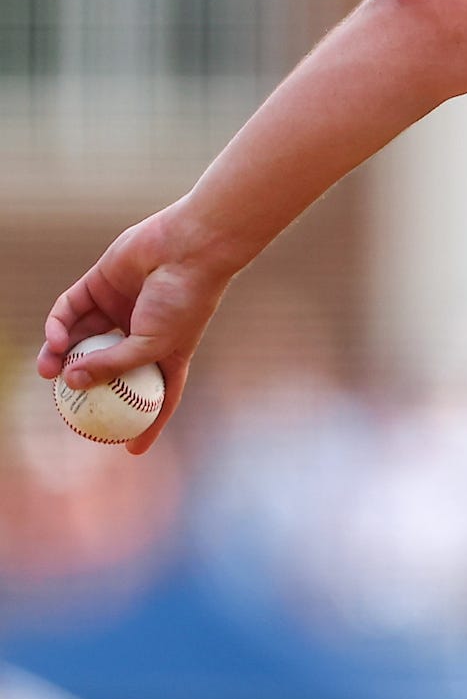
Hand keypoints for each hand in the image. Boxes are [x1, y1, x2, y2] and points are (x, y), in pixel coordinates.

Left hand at [32, 204, 232, 454]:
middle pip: (106, 365)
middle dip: (82, 386)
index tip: (130, 449)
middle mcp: (140, 330)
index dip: (146, 423)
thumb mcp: (153, 345)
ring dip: (61, 356)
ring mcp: (118, 307)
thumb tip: (68, 383)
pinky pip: (70, 310)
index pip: (156, 395)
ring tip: (46, 372)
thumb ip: (112, 365)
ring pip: (80, 338)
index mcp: (166, 351)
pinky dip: (59, 326)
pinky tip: (55, 341)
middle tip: (62, 403)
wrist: (188, 249)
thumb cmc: (184, 301)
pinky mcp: (99, 283)